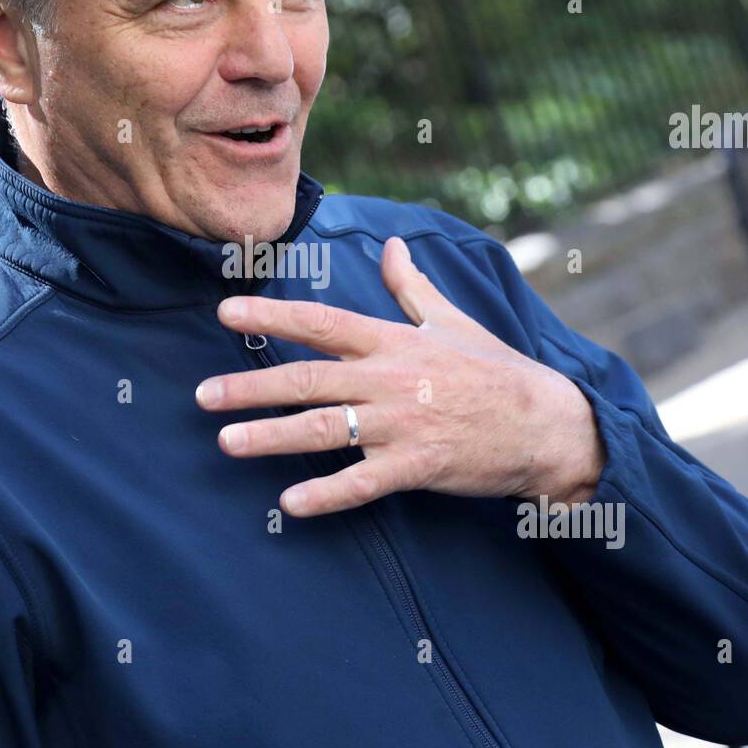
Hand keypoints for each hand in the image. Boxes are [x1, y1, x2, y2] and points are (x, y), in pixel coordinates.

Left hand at [194, 236, 604, 516]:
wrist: (546, 424)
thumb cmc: (494, 370)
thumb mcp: (452, 320)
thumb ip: (412, 286)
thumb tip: (392, 244)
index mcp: (393, 342)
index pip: (321, 322)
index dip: (271, 315)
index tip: (225, 312)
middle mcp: (390, 379)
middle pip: (308, 379)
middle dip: (251, 386)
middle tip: (202, 395)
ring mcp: (403, 424)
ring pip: (326, 430)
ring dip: (272, 436)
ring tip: (227, 442)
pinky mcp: (418, 466)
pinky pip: (364, 482)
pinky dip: (327, 494)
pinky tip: (290, 503)